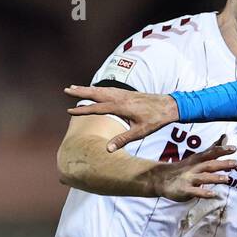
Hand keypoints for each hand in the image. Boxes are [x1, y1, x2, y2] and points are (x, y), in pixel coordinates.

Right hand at [64, 85, 178, 150]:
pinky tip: (95, 90)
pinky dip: (99, 89)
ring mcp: (124, 93)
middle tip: (66, 89)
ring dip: (87, 88)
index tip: (69, 110)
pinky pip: (109, 89)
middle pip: (96, 93)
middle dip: (80, 92)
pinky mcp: (128, 93)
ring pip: (102, 90)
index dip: (83, 110)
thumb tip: (108, 149)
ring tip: (75, 87)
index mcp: (121, 107)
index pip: (97, 108)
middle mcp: (120, 97)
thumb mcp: (140, 132)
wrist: (170, 106)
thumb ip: (123, 139)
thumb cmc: (156, 120)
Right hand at [144, 138, 236, 201]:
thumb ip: (213, 149)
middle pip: (209, 165)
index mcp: (198, 160)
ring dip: (215, 178)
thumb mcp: (197, 157)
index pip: (211, 153)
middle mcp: (194, 168)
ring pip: (203, 178)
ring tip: (228, 179)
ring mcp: (189, 179)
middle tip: (236, 163)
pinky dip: (204, 193)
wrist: (161, 178)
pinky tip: (214, 194)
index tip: (234, 148)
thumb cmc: (184, 168)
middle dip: (222, 164)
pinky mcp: (185, 190)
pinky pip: (195, 192)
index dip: (222, 150)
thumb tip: (225, 137)